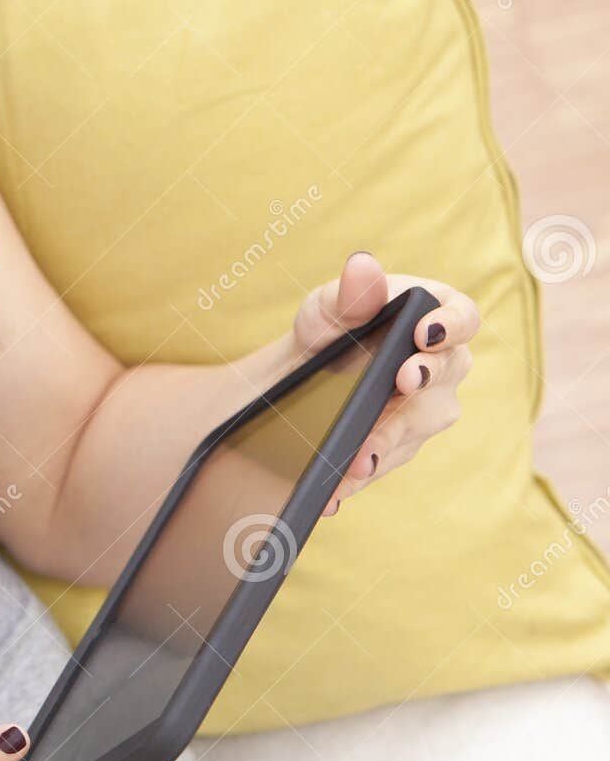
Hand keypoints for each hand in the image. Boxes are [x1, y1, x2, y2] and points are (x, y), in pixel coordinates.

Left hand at [289, 251, 478, 514]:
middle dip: (422, 387)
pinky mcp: (398, 446)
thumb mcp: (328, 307)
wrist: (298, 380)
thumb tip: (362, 266)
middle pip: (445, 379)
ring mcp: (423, 412)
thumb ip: (349, 292)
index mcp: (435, 320)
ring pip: (416, 431)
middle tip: (401, 385)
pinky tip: (334, 494)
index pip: (462, 318)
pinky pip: (384, 464)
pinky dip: (357, 479)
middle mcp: (441, 368)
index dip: (450, 325)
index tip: (425, 332)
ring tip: (358, 459)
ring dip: (387, 444)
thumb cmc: (327, 330)